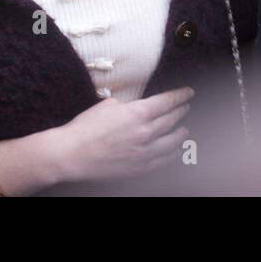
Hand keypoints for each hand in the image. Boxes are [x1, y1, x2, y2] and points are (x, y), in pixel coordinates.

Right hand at [48, 86, 193, 184]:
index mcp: (137, 113)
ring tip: (185, 130)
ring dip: (181, 134)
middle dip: (181, 112)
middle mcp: (145, 132)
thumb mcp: (107, 105)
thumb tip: (133, 108)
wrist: (73, 154)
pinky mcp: (140, 168)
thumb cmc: (85, 128)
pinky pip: (163, 161)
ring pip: (172, 142)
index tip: (188, 93)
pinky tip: (176, 151)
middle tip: (187, 107)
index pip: (166, 102)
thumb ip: (126, 105)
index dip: (180, 96)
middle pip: (171, 120)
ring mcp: (144, 152)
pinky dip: (173, 155)